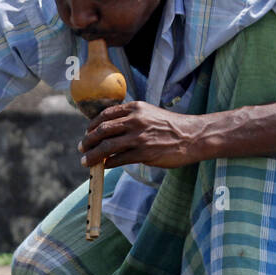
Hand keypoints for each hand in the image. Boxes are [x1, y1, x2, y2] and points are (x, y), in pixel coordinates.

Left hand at [78, 101, 202, 169]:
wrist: (193, 136)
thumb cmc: (171, 126)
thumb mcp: (149, 114)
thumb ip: (131, 118)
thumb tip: (109, 131)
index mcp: (135, 108)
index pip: (105, 115)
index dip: (92, 125)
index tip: (87, 133)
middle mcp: (135, 120)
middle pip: (102, 131)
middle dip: (88, 141)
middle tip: (81, 148)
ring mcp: (139, 137)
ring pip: (106, 147)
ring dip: (93, 155)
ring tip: (86, 161)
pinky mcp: (144, 153)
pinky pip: (119, 159)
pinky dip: (108, 163)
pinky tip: (105, 165)